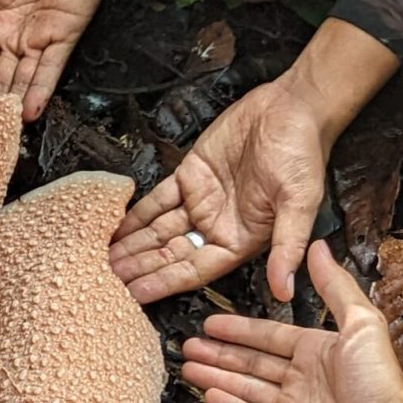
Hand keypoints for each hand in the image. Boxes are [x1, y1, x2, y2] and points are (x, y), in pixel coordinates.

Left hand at [110, 77, 332, 304]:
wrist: (292, 108)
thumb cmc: (303, 155)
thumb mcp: (300, 203)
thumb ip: (287, 247)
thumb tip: (285, 292)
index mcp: (240, 241)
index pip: (194, 270)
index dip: (163, 283)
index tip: (134, 295)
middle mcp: (217, 226)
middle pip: (169, 255)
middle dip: (138, 268)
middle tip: (102, 280)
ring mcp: (201, 202)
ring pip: (159, 230)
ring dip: (132, 245)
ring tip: (100, 260)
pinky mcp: (189, 176)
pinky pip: (157, 200)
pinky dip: (135, 214)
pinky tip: (114, 227)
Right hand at [181, 238, 402, 402]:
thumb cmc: (380, 383)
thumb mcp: (361, 323)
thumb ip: (334, 287)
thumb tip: (320, 250)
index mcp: (317, 349)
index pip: (268, 335)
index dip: (239, 329)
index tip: (213, 323)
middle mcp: (302, 376)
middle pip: (250, 361)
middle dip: (219, 352)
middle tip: (190, 345)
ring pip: (244, 386)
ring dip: (216, 376)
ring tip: (189, 368)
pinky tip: (209, 395)